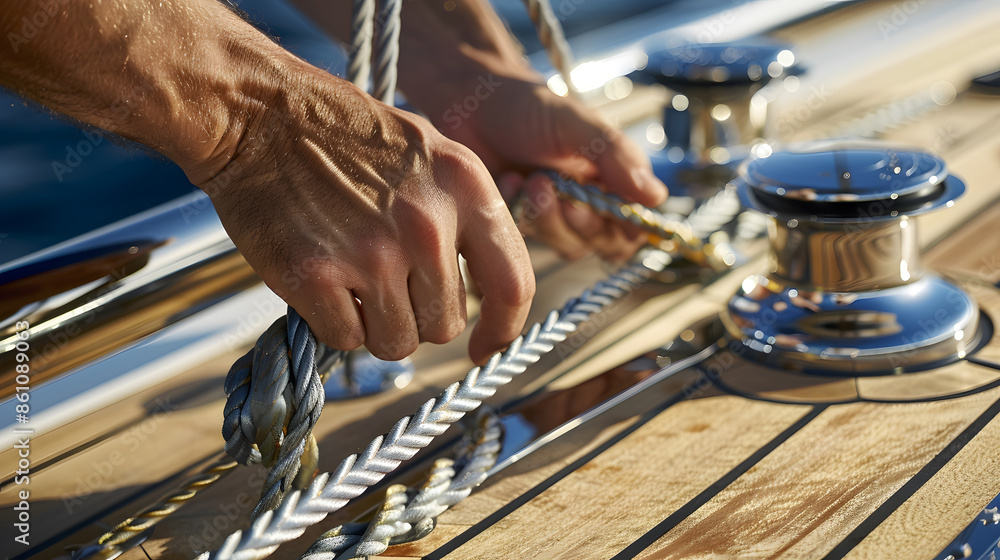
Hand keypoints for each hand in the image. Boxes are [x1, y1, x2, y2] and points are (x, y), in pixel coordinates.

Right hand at [195, 62, 533, 363]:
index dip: (501, 328)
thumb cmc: (343, 135)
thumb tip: (483, 286)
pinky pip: (345, 339)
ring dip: (373, 324)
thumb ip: (463, 214)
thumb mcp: (429, 152)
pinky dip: (332, 323)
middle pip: (444, 323)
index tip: (483, 347)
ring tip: (349, 276)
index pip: (513, 284)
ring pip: (397, 342)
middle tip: (382, 280)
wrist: (258, 113)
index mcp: (466, 187)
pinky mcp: (315, 275)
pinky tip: (319, 281)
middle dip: (415, 315)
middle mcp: (428, 224)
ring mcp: (372, 252)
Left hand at [446, 77, 665, 260]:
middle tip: (546, 183)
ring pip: (567, 245)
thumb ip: (615, 156)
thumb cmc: (527, 106)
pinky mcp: (521, 225)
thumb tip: (657, 196)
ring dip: (547, 217)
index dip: (621, 224)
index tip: (593, 203)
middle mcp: (589, 202)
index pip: (634, 224)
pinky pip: (528, 241)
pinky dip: (518, 213)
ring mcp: (553, 217)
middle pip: (602, 242)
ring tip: (525, 177)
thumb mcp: (576, 123)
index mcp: (612, 179)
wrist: (470, 102)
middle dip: (577, 219)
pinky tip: (506, 181)